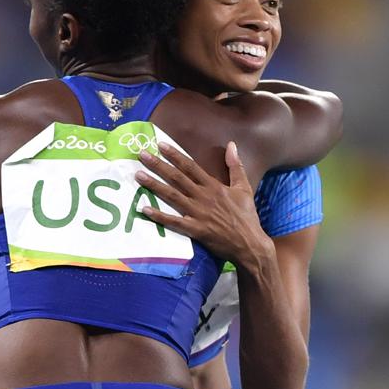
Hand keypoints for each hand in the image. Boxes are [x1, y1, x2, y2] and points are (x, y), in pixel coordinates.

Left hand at [136, 141, 271, 265]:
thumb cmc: (246, 215)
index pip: (191, 167)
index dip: (175, 155)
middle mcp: (203, 197)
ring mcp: (198, 213)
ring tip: (138, 175)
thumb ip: (235, 165)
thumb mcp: (244, 187)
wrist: (250, 243)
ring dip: (154, 185)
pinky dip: (159, 216)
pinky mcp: (195, 230)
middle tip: (142, 155)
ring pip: (172, 196)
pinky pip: (174, 222)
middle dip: (158, 165)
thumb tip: (232, 144)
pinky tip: (145, 208)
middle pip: (177, 178)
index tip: (160, 145)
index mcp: (214, 186)